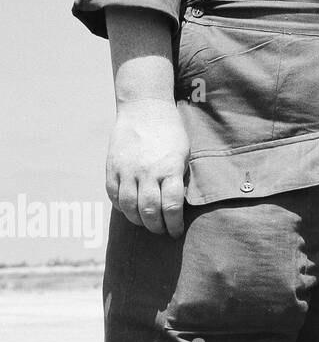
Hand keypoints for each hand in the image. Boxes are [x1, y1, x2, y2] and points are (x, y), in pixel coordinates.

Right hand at [106, 99, 189, 236]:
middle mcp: (147, 172)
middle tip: (162, 232)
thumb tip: (178, 205)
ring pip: (129, 207)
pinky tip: (129, 210)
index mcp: (170, 168)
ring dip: (138, 221)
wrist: (145, 109)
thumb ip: (180, 179)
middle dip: (157, 227)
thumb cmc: (171, 133)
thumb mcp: (184, 154)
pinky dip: (121, 207)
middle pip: (149, 211)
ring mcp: (127, 171)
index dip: (174, 224)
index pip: (171, 206)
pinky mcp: (112, 168)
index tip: (176, 231)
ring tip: (146, 224)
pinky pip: (113, 195)